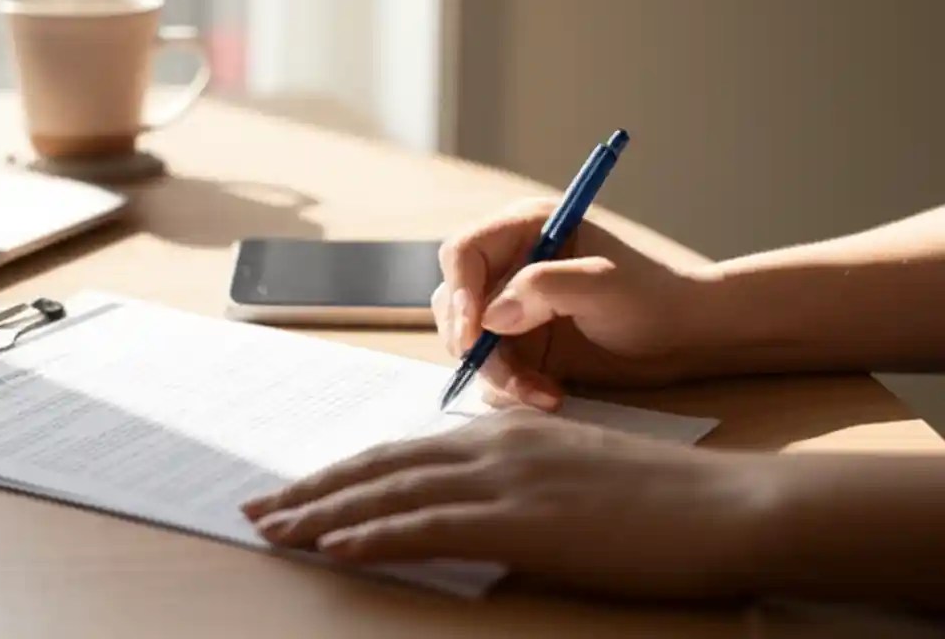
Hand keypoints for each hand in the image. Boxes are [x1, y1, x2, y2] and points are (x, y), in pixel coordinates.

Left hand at [241, 410, 770, 599]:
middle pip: (378, 465)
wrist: (724, 506)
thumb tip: (467, 501)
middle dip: (311, 489)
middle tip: (256, 509)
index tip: (297, 491)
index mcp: (501, 432)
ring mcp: (503, 480)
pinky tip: (332, 548)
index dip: (342, 473)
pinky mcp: (519, 520)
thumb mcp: (572, 474)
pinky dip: (371, 536)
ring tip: (270, 530)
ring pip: (388, 492)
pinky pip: (426, 527)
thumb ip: (515, 480)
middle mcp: (490, 446)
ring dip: (321, 513)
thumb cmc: (657, 499)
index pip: (399, 451)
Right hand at [433, 199, 710, 409]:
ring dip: (497, 373)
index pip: (463, 253)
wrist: (684, 339)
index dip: (460, 292)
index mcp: (524, 230)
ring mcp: (511, 308)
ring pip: (469, 342)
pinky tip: (549, 395)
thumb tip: (489, 317)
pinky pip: (491, 370)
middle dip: (475, 344)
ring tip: (541, 392)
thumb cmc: (652, 298)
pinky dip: (511, 389)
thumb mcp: (603, 285)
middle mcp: (508, 265)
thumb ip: (544, 287)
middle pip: (455, 301)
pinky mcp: (520, 345)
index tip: (475, 335)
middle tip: (508, 375)